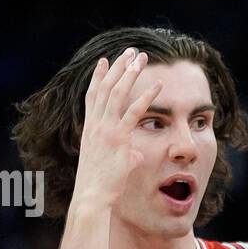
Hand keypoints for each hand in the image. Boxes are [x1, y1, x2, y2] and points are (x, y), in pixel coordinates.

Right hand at [71, 47, 162, 210]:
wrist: (91, 197)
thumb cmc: (99, 186)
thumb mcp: (108, 165)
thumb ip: (122, 155)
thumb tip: (135, 156)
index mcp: (89, 129)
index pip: (92, 96)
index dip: (98, 77)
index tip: (104, 60)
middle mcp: (95, 125)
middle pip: (105, 87)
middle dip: (118, 66)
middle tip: (130, 51)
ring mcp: (105, 130)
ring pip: (117, 93)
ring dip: (130, 72)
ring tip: (142, 57)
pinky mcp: (118, 139)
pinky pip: (134, 112)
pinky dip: (147, 96)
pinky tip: (158, 84)